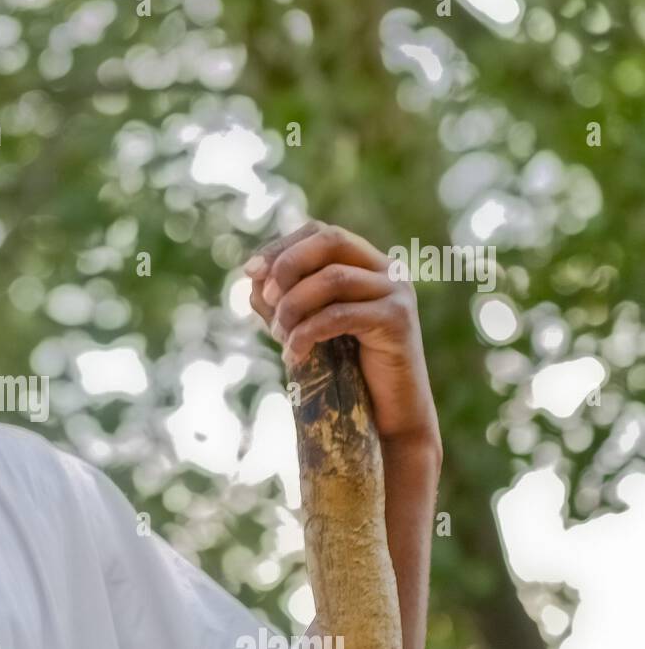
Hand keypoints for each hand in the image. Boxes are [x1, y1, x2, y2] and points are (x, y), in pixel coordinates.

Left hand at [246, 221, 440, 451]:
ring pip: (332, 277)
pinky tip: (294, 355)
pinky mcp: (398, 320)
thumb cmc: (345, 370)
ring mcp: (396, 291)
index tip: (249, 273)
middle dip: (287, 266)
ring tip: (281, 337)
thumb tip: (251, 277)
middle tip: (268, 302)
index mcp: (365, 262)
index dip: (281, 247)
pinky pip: (340, 314)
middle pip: (330, 239)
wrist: (386, 416)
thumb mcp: (305, 326)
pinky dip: (307, 333)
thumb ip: (280, 300)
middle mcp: (386, 268)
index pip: (319, 232)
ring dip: (293, 307)